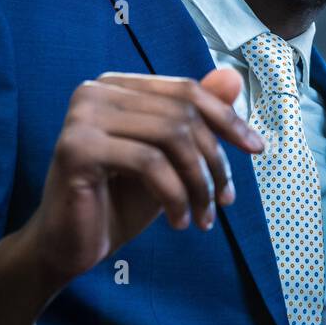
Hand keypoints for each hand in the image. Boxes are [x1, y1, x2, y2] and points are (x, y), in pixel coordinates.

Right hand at [0, 68, 263, 324]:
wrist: (68, 247)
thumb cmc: (120, 201)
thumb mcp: (171, 160)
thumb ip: (197, 118)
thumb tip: (232, 77)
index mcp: (117, 86)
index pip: (187, 91)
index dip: (228, 119)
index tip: (257, 150)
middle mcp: (95, 91)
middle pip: (182, 115)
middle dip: (214, 161)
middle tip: (224, 201)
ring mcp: (82, 116)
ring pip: (171, 137)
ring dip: (199, 183)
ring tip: (204, 217)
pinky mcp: (76, 148)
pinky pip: (149, 163)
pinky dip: (175, 195)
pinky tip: (179, 221)